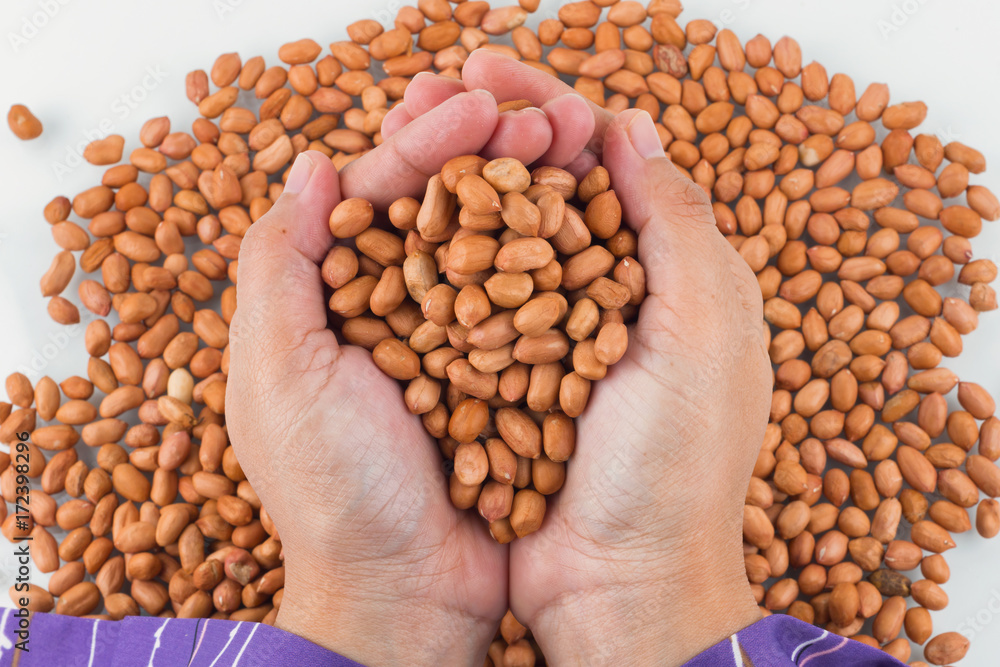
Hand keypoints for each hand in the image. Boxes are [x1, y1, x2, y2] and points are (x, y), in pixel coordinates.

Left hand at [226, 90, 578, 665]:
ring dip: (533, 191)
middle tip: (546, 114)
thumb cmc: (331, 490)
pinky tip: (595, 219)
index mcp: (333, 299)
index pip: (379, 195)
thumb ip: (280, 263)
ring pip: (497, 246)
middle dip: (491, 153)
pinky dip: (561, 261)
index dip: (425, 142)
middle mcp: (395, 311)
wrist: (404, 592)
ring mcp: (456, 342)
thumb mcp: (278, 372)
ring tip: (577, 144)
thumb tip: (311, 161)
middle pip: (445, 209)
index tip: (478, 104)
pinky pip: (535, 307)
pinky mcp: (506, 375)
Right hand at [397, 53, 771, 664]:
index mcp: (668, 272)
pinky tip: (391, 226)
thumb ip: (675, 221)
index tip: (485, 67)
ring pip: (498, 237)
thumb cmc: (675, 466)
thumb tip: (635, 124)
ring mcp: (551, 335)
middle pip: (544, 187)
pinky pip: (466, 303)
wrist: (621, 585)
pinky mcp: (505, 376)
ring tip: (400, 137)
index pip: (604, 159)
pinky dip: (435, 261)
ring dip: (454, 184)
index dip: (546, 104)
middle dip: (488, 132)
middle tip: (429, 88)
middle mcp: (608, 295)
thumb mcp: (698, 330)